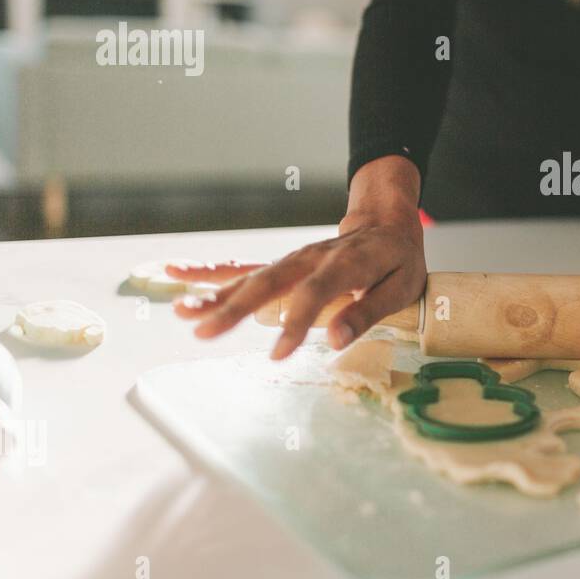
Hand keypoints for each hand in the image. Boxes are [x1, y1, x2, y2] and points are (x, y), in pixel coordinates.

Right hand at [172, 156, 427, 358]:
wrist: (385, 224)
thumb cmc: (397, 261)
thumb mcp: (402, 286)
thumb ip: (369, 313)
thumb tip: (336, 340)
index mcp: (346, 263)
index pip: (315, 294)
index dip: (296, 323)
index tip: (277, 354)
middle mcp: (312, 258)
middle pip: (270, 284)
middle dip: (235, 309)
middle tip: (203, 332)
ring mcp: (293, 260)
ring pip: (251, 277)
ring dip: (214, 294)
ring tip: (180, 310)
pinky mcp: (283, 266)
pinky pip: (245, 269)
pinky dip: (211, 272)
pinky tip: (178, 273)